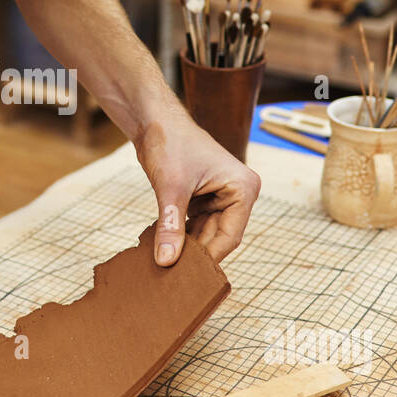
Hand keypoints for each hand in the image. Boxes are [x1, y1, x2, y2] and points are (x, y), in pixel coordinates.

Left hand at [135, 111, 260, 264]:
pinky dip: (179, 234)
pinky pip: (194, 224)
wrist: (153, 119)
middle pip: (218, 236)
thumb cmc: (170, 143)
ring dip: (185, 246)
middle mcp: (237, 193)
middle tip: (172, 277)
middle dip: (195, 253)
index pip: (230, 236)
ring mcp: (220, 195)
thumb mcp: (171, 189)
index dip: (208, 258)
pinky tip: (163, 247)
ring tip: (165, 265)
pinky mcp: (203, 196)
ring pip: (205, 233)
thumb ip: (171, 226)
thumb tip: (166, 261)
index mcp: (243, 189)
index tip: (188, 278)